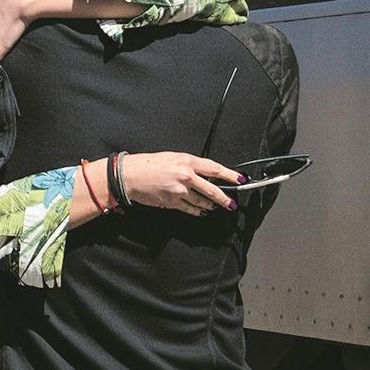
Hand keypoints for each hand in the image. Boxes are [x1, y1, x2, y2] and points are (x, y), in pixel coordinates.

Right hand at [114, 152, 240, 214]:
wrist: (129, 176)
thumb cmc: (148, 165)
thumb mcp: (172, 158)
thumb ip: (189, 165)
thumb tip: (204, 175)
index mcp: (186, 161)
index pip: (214, 168)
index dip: (229, 175)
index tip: (240, 179)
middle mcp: (185, 175)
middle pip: (211, 189)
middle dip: (224, 198)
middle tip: (231, 204)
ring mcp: (179, 190)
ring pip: (201, 201)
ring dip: (209, 206)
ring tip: (214, 207)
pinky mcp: (171, 202)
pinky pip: (189, 208)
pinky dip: (196, 211)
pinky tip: (200, 211)